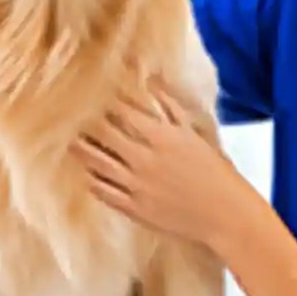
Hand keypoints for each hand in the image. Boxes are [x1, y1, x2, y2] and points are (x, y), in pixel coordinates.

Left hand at [71, 79, 262, 250]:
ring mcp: (137, 185)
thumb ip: (171, 107)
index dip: (105, 102)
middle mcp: (144, 158)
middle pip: (104, 134)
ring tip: (71, 143)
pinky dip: (92, 181)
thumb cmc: (216, 173)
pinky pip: (103, 192)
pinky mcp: (134, 208)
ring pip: (97, 162)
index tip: (94, 96)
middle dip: (88, 124)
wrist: (225, 215)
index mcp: (162, 137)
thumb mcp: (196, 134)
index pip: (122, 112)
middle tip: (73, 117)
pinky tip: (87, 174)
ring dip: (82, 151)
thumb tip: (152, 81)